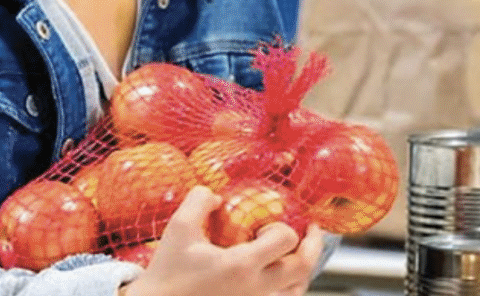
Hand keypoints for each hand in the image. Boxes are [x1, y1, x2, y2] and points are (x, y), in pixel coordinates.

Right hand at [121, 186, 324, 295]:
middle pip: (303, 267)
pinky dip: (290, 286)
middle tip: (310, 229)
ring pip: (297, 289)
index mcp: (240, 266)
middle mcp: (254, 289)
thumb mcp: (178, 230)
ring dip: (304, 268)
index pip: (286, 240)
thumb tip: (217, 193)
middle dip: (313, 244)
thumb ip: (199, 202)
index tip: (268, 224)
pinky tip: (282, 274)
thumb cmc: (166, 274)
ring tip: (300, 252)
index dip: (285, 226)